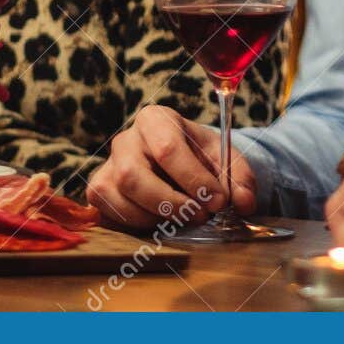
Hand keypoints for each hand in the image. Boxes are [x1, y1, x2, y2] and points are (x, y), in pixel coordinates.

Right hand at [86, 105, 253, 227]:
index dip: (194, 180)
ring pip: (119, 197)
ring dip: (156, 217)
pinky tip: (159, 222)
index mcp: (155, 119)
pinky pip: (109, 213)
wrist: (181, 163)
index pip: (167, 148)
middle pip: (134, 176)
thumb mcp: (226, 160)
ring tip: (183, 219)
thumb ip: (241, 179)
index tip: (218, 201)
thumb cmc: (201, 158)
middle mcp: (125, 139)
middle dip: (171, 203)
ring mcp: (108, 165)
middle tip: (200, 216)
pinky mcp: (99, 191)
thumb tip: (244, 202)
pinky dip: (136, 224)